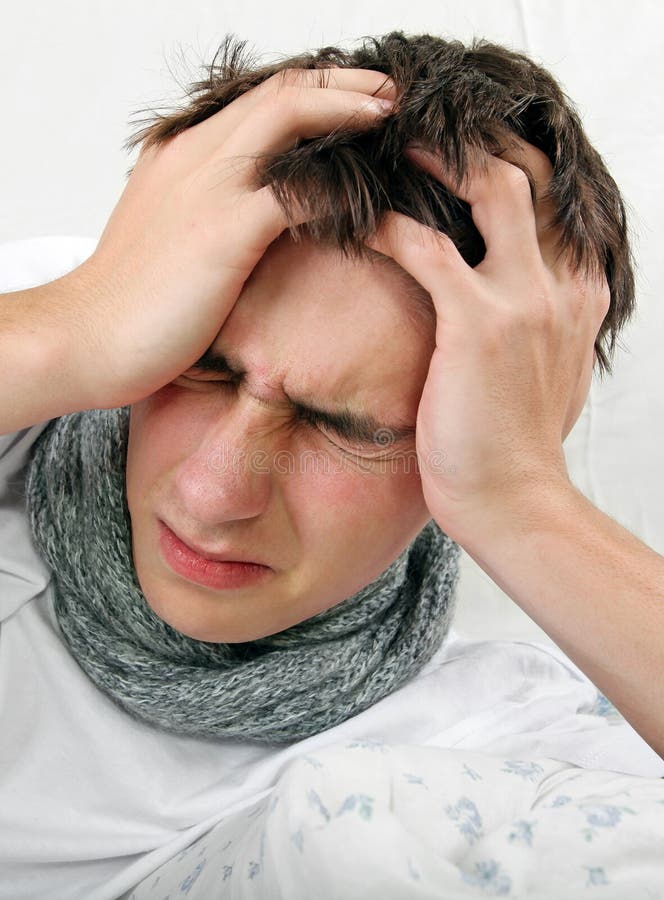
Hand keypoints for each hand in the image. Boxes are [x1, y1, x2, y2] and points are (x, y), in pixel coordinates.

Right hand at [68, 68, 394, 407]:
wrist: (87, 338)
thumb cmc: (130, 301)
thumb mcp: (168, 235)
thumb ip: (204, 211)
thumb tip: (251, 220)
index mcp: (181, 154)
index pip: (257, 101)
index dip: (312, 93)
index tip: (353, 101)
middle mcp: (194, 154)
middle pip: (281, 92)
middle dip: (342, 86)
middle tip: (390, 94)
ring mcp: (208, 186)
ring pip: (289, 116)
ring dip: (347, 113)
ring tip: (390, 118)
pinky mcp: (223, 230)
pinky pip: (298, 192)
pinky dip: (338, 189)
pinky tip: (369, 200)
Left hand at [367, 142, 609, 534]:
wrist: (515, 502)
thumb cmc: (517, 446)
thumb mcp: (551, 374)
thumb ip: (547, 329)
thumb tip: (527, 313)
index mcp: (579, 294)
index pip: (552, 201)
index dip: (505, 166)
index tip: (457, 156)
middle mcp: (562, 285)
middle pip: (531, 174)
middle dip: (475, 142)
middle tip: (418, 135)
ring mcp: (526, 300)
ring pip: (491, 186)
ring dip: (435, 159)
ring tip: (386, 154)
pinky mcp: (479, 324)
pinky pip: (427, 247)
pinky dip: (386, 224)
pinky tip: (354, 220)